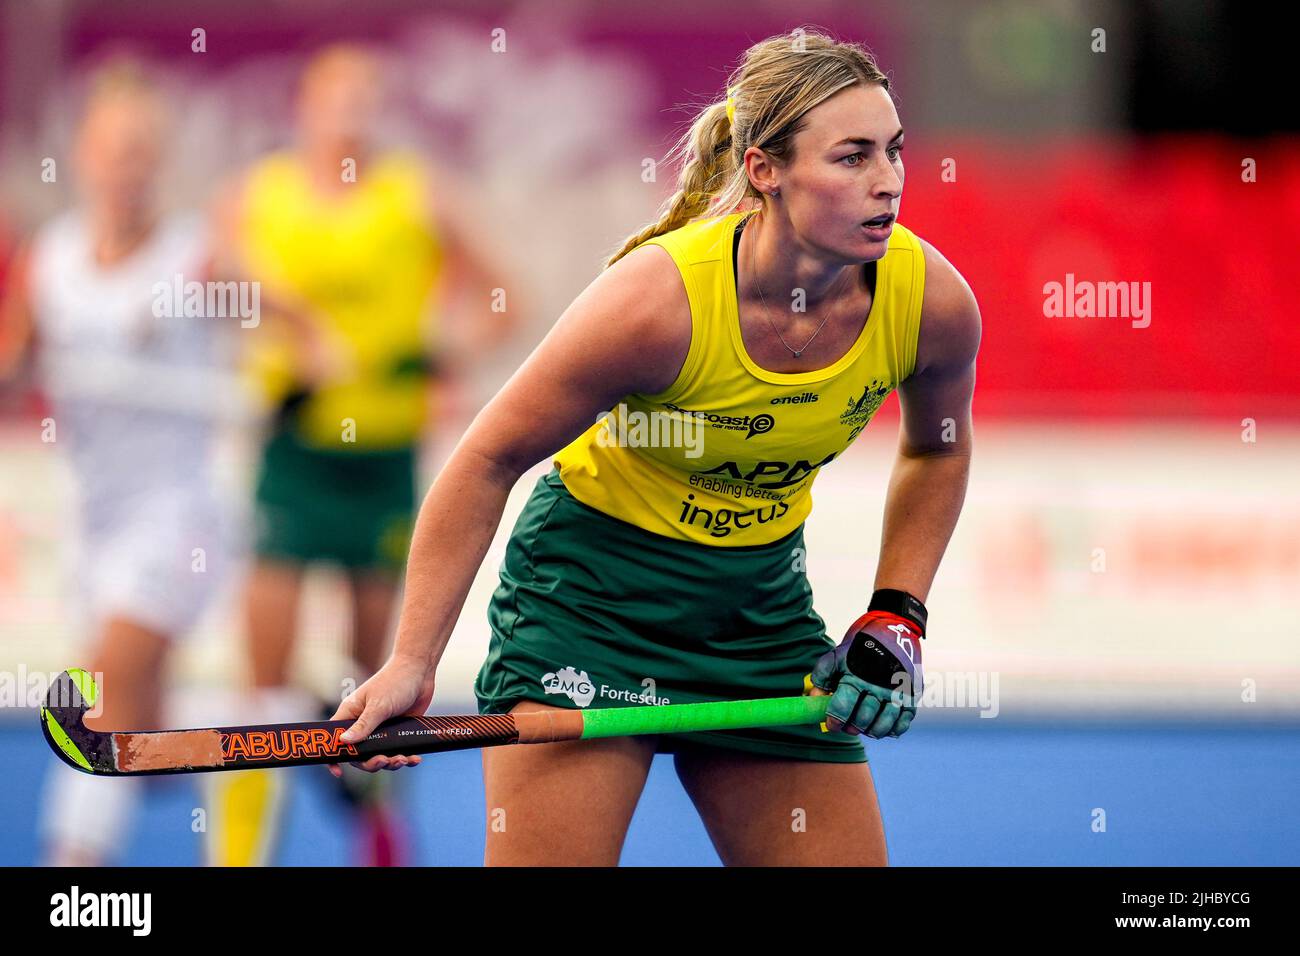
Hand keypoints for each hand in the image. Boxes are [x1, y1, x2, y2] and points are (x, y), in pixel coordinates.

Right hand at [327, 654, 436, 775]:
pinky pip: (398, 751)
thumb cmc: (395, 681)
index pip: (335, 739)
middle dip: (371, 762)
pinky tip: (414, 759)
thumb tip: (343, 742)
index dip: (335, 757)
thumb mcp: (379, 704)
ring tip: (403, 759)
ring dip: (391, 762)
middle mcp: (364, 724)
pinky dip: (405, 758)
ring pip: (380, 755)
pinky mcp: (398, 731)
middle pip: (360, 754)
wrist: (420, 671)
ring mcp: (382, 729)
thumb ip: (363, 725)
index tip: (339, 772)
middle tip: (384, 760)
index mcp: (351, 714)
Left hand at [806, 610, 923, 738]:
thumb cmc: (862, 642)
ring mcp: (897, 690)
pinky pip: (904, 720)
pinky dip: (894, 729)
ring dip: (872, 731)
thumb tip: (814, 698)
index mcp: (857, 675)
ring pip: (884, 724)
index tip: (832, 724)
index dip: (834, 720)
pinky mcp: (912, 692)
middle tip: (848, 726)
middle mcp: (878, 685)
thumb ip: (822, 675)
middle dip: (853, 727)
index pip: (843, 708)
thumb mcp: (838, 653)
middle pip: (864, 719)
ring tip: (865, 728)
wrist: (895, 625)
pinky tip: (885, 729)